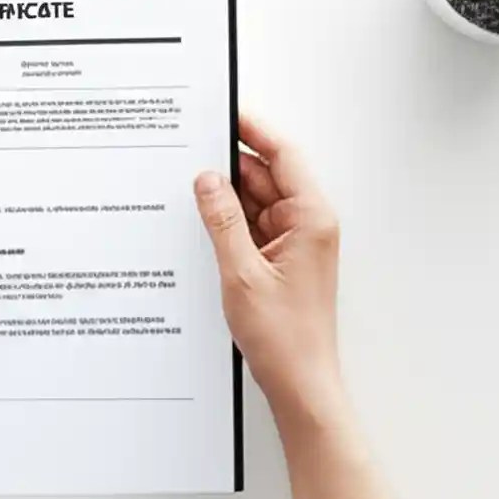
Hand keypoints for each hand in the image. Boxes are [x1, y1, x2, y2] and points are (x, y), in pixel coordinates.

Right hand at [194, 113, 341, 415]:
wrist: (299, 384)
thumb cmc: (285, 338)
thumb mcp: (241, 272)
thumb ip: (221, 219)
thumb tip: (207, 180)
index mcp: (311, 218)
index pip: (282, 155)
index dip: (252, 130)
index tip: (224, 113)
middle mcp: (307, 224)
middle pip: (264, 177)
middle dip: (227, 169)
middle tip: (188, 158)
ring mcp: (294, 242)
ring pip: (253, 203)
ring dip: (224, 201)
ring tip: (189, 199)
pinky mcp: (279, 260)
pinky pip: (250, 228)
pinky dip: (227, 225)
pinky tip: (202, 228)